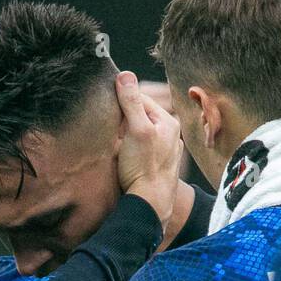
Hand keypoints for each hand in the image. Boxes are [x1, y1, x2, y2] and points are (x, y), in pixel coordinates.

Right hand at [115, 71, 181, 229]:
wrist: (150, 205)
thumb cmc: (144, 168)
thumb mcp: (136, 130)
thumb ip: (131, 102)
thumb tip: (124, 75)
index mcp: (169, 122)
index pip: (140, 100)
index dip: (122, 103)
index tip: (109, 109)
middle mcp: (171, 136)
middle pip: (140, 117)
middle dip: (123, 121)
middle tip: (111, 131)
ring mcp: (165, 152)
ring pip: (140, 134)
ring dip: (125, 137)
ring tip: (116, 146)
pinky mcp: (157, 167)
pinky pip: (141, 151)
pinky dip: (131, 151)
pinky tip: (124, 159)